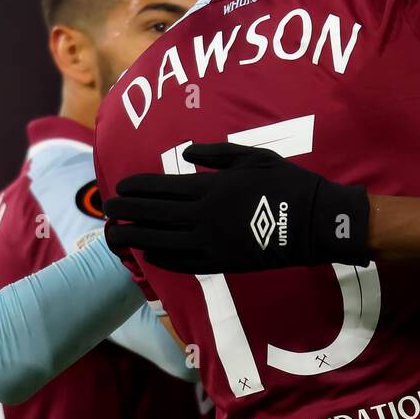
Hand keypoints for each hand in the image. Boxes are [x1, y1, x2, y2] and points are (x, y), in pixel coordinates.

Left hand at [104, 142, 368, 273]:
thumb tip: (187, 155)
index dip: (135, 188)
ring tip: (114, 236)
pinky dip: (162, 258)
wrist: (312, 222)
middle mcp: (202, 216)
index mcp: (209, 187)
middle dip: (126, 212)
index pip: (159, 188)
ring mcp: (209, 242)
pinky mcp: (220, 263)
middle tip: (107, 211)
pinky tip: (150, 255)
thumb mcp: (252, 157)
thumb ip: (216, 155)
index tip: (119, 188)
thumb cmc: (285, 184)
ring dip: (134, 238)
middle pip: (152, 216)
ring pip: (159, 242)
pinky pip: (183, 261)